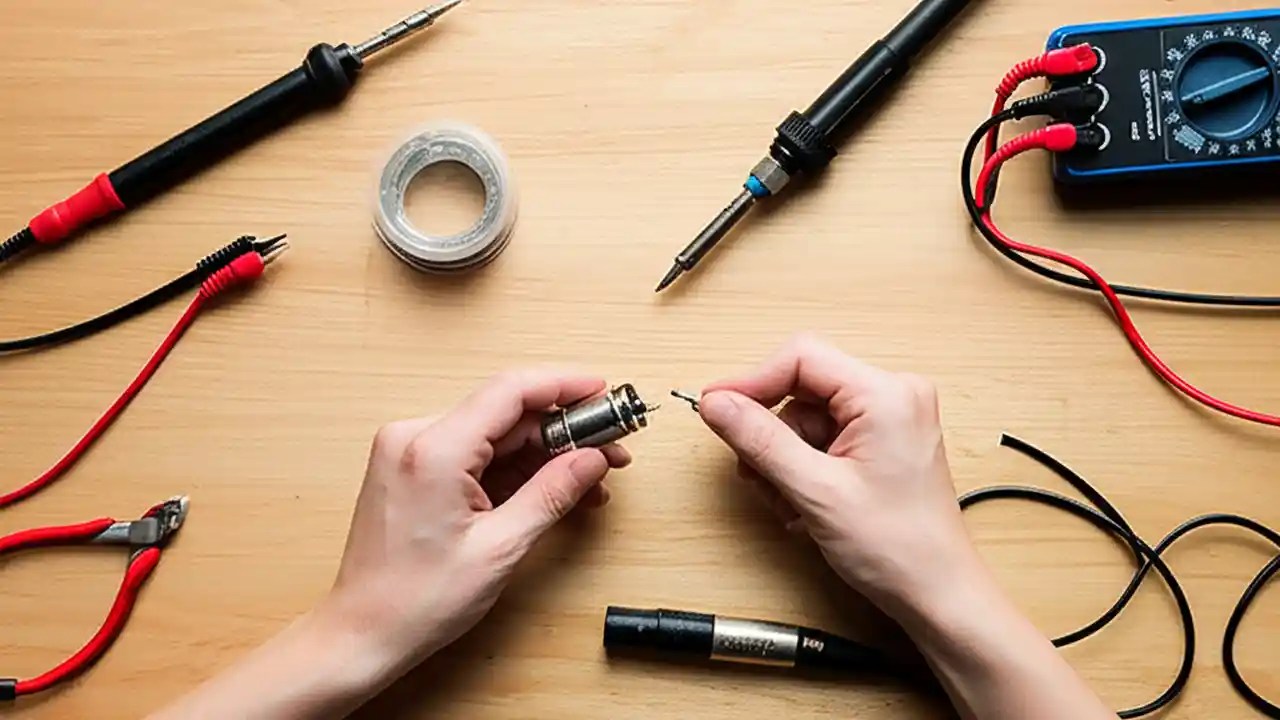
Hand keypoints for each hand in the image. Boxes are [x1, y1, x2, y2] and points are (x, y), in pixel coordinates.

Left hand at [319, 369, 629, 684]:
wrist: (361, 634)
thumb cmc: (415, 601)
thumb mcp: (501, 547)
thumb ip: (552, 493)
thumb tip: (592, 458)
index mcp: (433, 450)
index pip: (512, 391)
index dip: (566, 386)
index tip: (604, 392)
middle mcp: (414, 437)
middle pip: (506, 411)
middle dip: (563, 428)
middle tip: (610, 448)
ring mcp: (409, 451)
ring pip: (494, 433)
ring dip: (543, 451)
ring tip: (589, 477)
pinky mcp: (411, 468)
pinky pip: (474, 452)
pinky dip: (513, 467)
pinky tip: (550, 487)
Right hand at [697, 335, 977, 622]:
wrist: (935, 594)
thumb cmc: (899, 548)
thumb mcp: (815, 491)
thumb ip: (760, 440)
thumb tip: (717, 403)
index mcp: (886, 394)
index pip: (801, 358)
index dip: (751, 382)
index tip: (715, 407)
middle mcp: (892, 396)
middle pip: (800, 389)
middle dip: (770, 434)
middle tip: (756, 474)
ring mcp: (888, 419)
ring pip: (805, 419)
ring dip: (783, 460)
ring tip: (790, 502)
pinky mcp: (880, 442)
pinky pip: (822, 438)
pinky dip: (802, 468)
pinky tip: (804, 503)